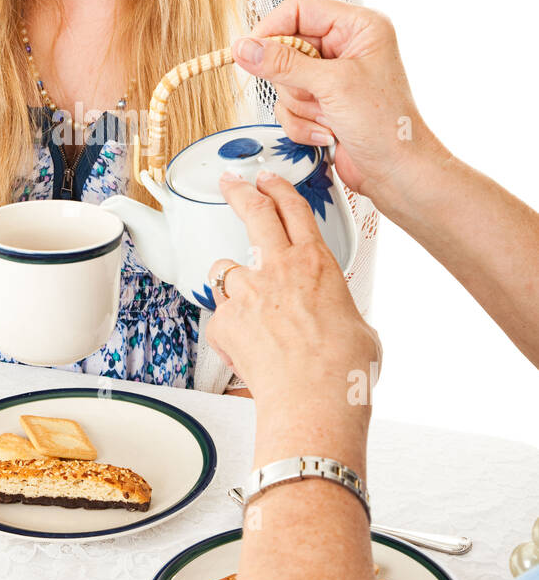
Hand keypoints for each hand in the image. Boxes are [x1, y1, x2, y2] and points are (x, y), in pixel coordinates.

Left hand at [205, 170, 380, 412]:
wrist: (315, 400)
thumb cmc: (343, 372)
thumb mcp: (359, 328)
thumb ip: (338, 311)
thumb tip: (338, 322)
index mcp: (317, 265)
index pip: (295, 210)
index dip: (279, 189)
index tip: (268, 179)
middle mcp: (280, 269)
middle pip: (254, 212)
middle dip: (239, 191)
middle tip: (231, 181)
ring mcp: (249, 291)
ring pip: (225, 269)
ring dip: (231, 283)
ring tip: (246, 310)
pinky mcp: (226, 318)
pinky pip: (220, 318)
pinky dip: (228, 333)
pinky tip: (246, 351)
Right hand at [234, 0, 442, 203]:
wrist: (397, 173)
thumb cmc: (386, 125)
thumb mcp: (332, 85)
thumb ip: (283, 64)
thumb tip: (243, 47)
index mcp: (358, 27)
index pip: (299, 9)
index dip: (272, 29)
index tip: (252, 53)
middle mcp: (345, 47)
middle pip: (286, 47)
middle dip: (293, 81)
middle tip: (316, 97)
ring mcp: (332, 77)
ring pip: (284, 81)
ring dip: (301, 106)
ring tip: (329, 118)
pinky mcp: (322, 103)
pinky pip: (288, 106)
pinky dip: (302, 123)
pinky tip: (327, 133)